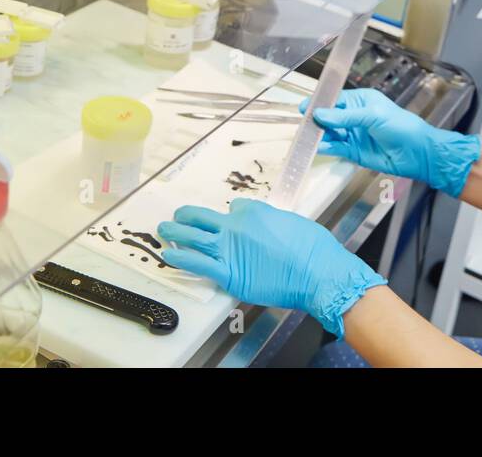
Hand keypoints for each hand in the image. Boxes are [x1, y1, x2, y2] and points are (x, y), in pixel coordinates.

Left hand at [158, 199, 385, 337]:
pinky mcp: (228, 273)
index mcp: (254, 211)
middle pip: (203, 217)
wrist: (318, 272)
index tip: (228, 220)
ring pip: (193, 237)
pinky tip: (168, 256)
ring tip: (163, 230)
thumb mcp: (292, 222)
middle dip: (187, 216)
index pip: (233, 208)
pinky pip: (198, 264)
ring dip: (174, 233)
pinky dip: (180, 259)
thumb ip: (272, 221)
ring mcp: (229, 250)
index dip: (229, 215)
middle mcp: (236, 226)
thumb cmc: (313, 248)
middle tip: (178, 216)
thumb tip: (266, 226)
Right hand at [303, 88, 480, 196]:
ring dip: (319, 135)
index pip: (335, 100)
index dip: (320, 103)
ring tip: (306, 137)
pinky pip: (336, 148)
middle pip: (329, 117)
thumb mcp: (372, 116)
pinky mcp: (354, 152)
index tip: (304, 107)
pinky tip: (318, 147)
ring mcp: (354, 135)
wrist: (418, 152)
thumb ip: (345, 117)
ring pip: (330, 133)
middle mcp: (355, 117)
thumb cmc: (400, 126)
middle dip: (316, 120)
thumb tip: (319, 114)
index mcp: (360, 101)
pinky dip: (326, 148)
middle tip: (303, 124)